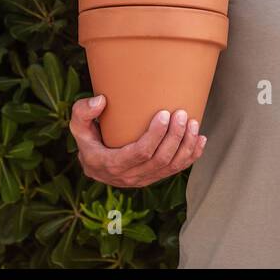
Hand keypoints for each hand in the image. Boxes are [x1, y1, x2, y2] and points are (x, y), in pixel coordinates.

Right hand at [70, 95, 206, 187]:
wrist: (95, 166)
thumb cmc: (89, 141)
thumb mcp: (78, 127)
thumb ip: (82, 112)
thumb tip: (101, 100)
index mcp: (112, 164)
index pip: (141, 153)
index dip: (156, 135)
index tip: (164, 114)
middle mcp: (131, 176)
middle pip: (160, 159)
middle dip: (175, 136)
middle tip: (182, 114)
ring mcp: (145, 179)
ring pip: (172, 166)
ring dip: (187, 145)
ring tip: (193, 123)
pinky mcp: (155, 177)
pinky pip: (177, 170)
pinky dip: (192, 155)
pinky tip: (200, 139)